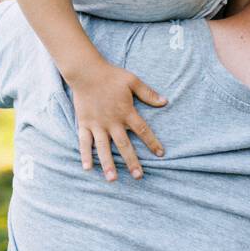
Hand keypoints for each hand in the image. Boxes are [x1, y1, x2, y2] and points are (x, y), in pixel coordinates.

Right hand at [68, 61, 166, 181]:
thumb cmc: (110, 76)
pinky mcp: (84, 123)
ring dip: (108, 164)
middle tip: (138, 176)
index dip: (152, 142)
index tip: (160, 154)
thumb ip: (148, 93)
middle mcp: (112, 122)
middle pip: (124, 145)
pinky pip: (84, 142)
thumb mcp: (132, 81)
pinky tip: (88, 167)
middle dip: (132, 161)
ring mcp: (97, 124)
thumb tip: (165, 101)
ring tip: (112, 179)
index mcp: (126, 112)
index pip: (142, 130)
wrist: (86, 71)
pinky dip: (85, 154)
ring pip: (103, 148)